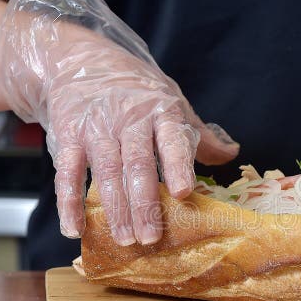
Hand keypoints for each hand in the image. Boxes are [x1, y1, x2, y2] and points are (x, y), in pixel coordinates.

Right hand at [0, 0, 238, 244]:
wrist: (80, 61)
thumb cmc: (136, 89)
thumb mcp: (171, 101)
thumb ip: (200, 133)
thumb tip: (232, 154)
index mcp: (161, 111)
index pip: (172, 139)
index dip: (177, 165)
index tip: (183, 193)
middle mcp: (129, 120)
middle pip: (137, 164)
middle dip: (144, 202)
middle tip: (151, 236)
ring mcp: (98, 128)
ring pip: (106, 172)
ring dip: (115, 209)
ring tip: (125, 239)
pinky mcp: (69, 137)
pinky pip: (68, 173)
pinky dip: (69, 202)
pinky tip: (75, 228)